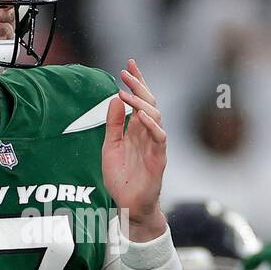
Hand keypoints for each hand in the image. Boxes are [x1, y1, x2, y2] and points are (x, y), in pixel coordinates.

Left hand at [102, 59, 166, 239]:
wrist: (129, 205)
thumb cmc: (122, 177)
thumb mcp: (111, 146)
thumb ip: (113, 124)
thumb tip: (115, 99)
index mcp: (136, 129)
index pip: (140, 100)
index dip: (136, 82)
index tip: (130, 64)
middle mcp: (148, 134)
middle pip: (149, 102)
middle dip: (139, 86)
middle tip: (126, 73)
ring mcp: (155, 145)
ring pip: (155, 116)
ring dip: (141, 103)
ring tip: (127, 92)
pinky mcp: (159, 159)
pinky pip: (159, 138)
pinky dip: (152, 126)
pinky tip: (142, 116)